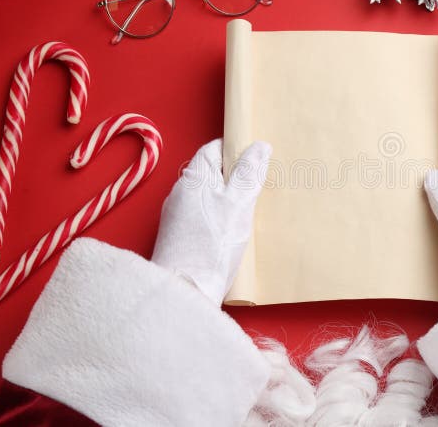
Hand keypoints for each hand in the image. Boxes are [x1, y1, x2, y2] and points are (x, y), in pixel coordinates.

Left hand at [152, 139, 270, 304]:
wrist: (184, 291)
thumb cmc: (211, 246)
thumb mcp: (238, 205)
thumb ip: (248, 174)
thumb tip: (259, 146)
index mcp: (192, 179)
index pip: (213, 150)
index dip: (235, 149)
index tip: (257, 157)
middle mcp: (180, 194)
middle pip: (211, 173)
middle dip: (235, 175)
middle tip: (260, 184)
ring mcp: (178, 217)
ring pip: (208, 196)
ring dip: (228, 198)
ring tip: (250, 209)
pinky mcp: (181, 237)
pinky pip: (204, 216)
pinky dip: (220, 217)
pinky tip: (233, 231)